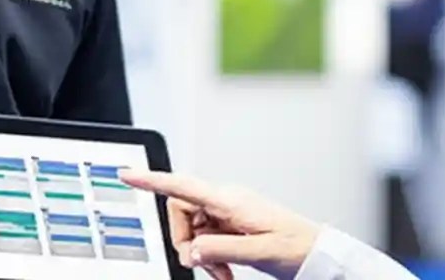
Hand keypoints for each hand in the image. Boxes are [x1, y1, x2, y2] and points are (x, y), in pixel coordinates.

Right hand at [119, 169, 320, 279]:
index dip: (152, 181)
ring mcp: (227, 215)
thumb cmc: (296, 246)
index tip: (127, 174)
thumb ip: (220, 249)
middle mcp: (225, 202)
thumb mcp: (258, 252)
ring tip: (223, 272)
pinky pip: (206, 241)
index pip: (183, 186)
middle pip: (181, 213)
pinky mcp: (230, 228)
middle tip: (203, 265)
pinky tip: (225, 271)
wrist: (316, 254)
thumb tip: (189, 251)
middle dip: (185, 242)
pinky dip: (210, 259)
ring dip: (201, 256)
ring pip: (192, 232)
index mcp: (230, 200)